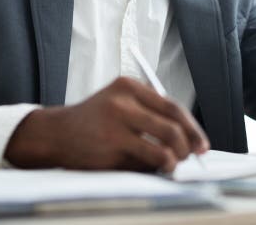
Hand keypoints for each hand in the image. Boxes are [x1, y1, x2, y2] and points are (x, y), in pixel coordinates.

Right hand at [4, 77, 208, 171]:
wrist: (55, 133)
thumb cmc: (95, 121)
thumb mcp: (120, 103)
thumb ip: (149, 114)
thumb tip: (187, 140)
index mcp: (129, 86)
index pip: (172, 106)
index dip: (192, 127)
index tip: (201, 143)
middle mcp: (123, 102)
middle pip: (171, 126)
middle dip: (187, 146)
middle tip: (191, 157)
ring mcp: (116, 124)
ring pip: (162, 146)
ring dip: (174, 160)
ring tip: (173, 165)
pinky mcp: (110, 147)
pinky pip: (144, 160)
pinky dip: (155, 167)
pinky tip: (155, 168)